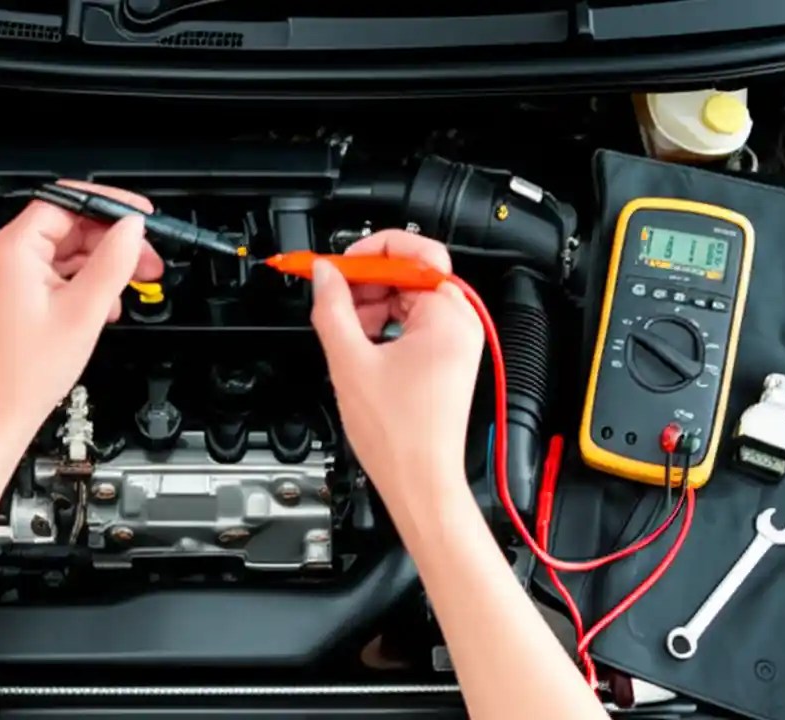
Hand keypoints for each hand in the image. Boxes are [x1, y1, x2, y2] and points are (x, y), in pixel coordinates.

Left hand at [0, 182, 161, 431]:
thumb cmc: (24, 373)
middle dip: (112, 241)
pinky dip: (83, 282)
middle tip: (146, 260)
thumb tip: (132, 228)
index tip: (139, 215)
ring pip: (65, 251)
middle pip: (68, 225)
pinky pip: (55, 272)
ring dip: (101, 265)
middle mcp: (3, 256)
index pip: (66, 201)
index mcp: (13, 250)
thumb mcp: (83, 312)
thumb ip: (112, 262)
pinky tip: (104, 304)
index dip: (108, 204)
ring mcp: (5, 275)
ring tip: (129, 287)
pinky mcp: (12, 294)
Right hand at [310, 231, 483, 509]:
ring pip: (406, 299)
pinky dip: (382, 327)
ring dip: (370, 307)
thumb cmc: (401, 436)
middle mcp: (460, 323)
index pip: (414, 251)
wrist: (420, 482)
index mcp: (448, 315)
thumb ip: (332, 307)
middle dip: (365, 283)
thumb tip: (324, 274)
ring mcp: (454, 342)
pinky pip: (411, 324)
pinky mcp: (444, 359)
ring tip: (343, 331)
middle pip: (408, 274)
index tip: (338, 265)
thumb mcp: (350, 361)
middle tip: (332, 296)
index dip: (369, 253)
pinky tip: (358, 346)